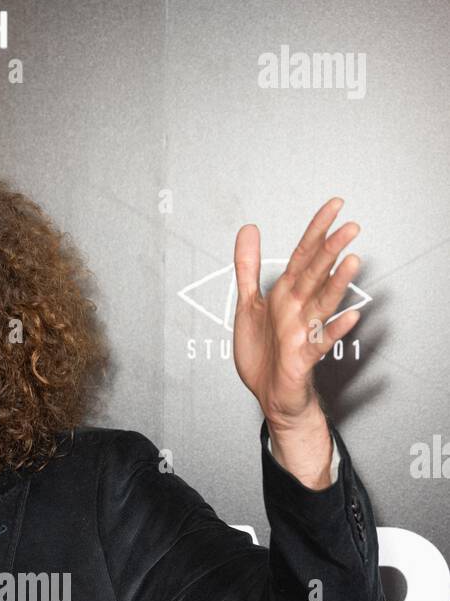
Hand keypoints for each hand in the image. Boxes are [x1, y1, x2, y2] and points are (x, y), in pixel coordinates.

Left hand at [232, 196, 361, 423]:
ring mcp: (302, 333)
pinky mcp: (303, 358)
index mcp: (285, 294)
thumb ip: (248, 268)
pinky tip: (350, 317)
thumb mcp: (248, 304)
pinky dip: (334, 330)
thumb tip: (249, 229)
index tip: (335, 205)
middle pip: (315, 275)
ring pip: (323, 303)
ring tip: (353, 261)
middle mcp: (296, 309)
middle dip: (331, 251)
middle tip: (351, 227)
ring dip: (338, 283)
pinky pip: (320, 343)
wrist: (269, 395)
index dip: (317, 230)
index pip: (303, 255)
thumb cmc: (263, 353)